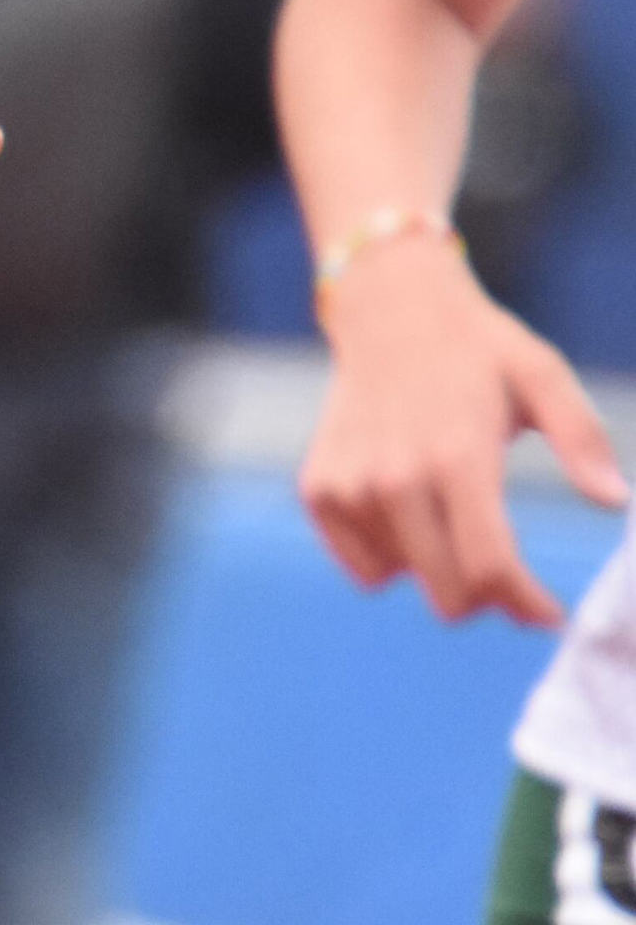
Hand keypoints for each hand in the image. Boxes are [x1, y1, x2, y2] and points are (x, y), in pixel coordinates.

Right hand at [304, 230, 623, 625]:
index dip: (526, 604)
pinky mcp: (318, 487)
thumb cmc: (478, 349)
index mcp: (455, 455)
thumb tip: (616, 501)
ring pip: (404, 579)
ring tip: (451, 519)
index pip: (490, 566)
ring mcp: (348, 483)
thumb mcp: (544, 377)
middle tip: (506, 573)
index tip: (550, 614)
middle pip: (447, 591)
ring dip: (437, 567)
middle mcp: (394, 476)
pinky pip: (363, 566)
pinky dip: (390, 557)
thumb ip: (583, 440)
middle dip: (487, 597)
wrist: (389, 309)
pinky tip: (409, 516)